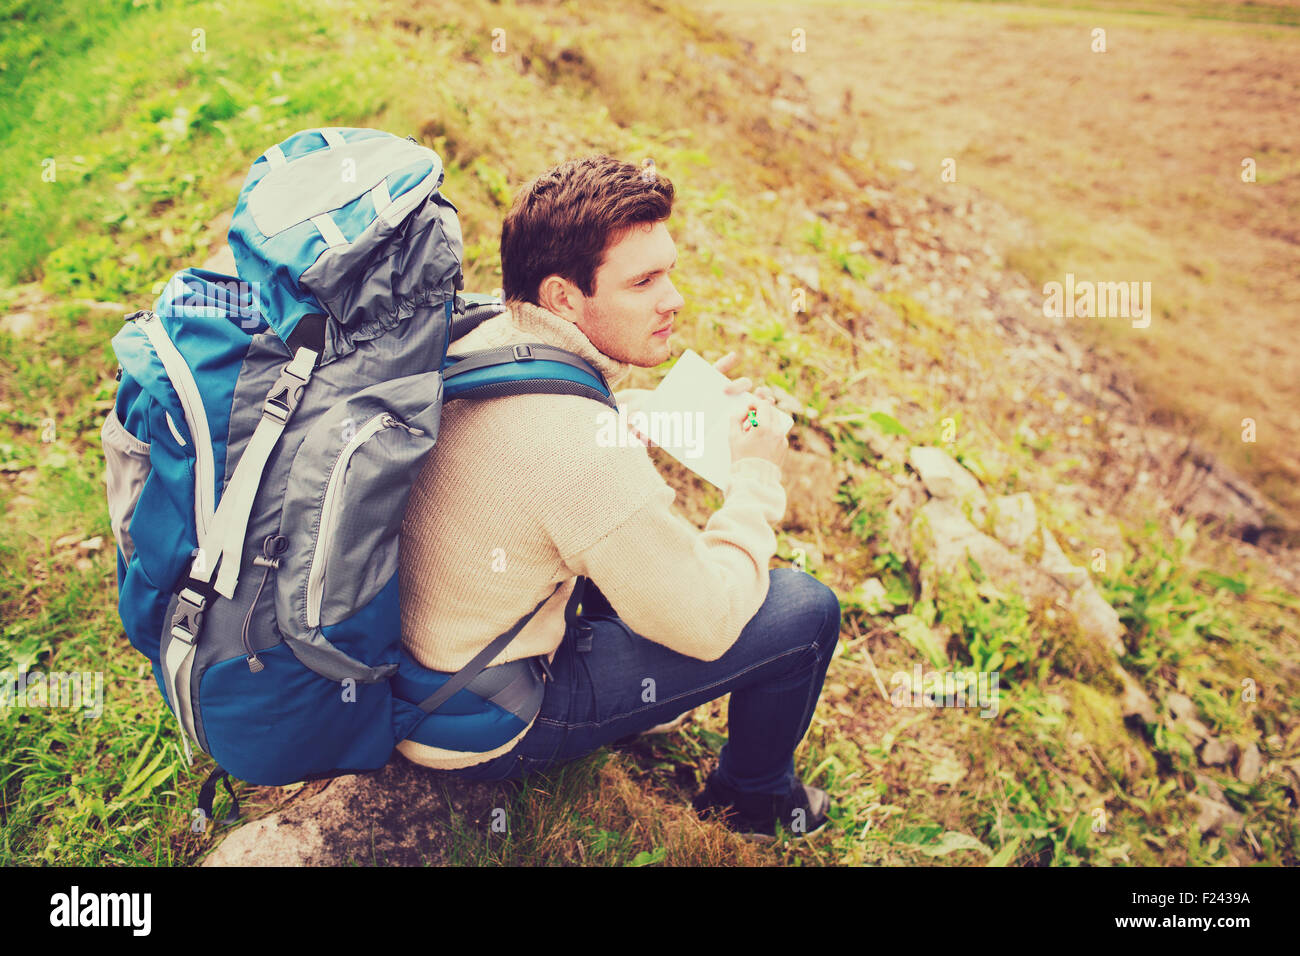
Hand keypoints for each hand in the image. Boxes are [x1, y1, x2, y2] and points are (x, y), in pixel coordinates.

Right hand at [714, 352, 785, 469]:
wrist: (754, 479)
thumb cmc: (741, 459)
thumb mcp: (733, 438)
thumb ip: (735, 420)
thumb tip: (741, 412)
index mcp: (763, 426)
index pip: (763, 404)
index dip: (755, 404)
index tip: (749, 409)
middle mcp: (776, 431)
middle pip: (772, 411)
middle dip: (761, 412)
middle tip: (750, 420)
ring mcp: (782, 439)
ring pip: (776, 421)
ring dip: (767, 421)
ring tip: (755, 432)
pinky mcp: (784, 447)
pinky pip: (778, 433)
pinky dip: (771, 433)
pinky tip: (761, 442)